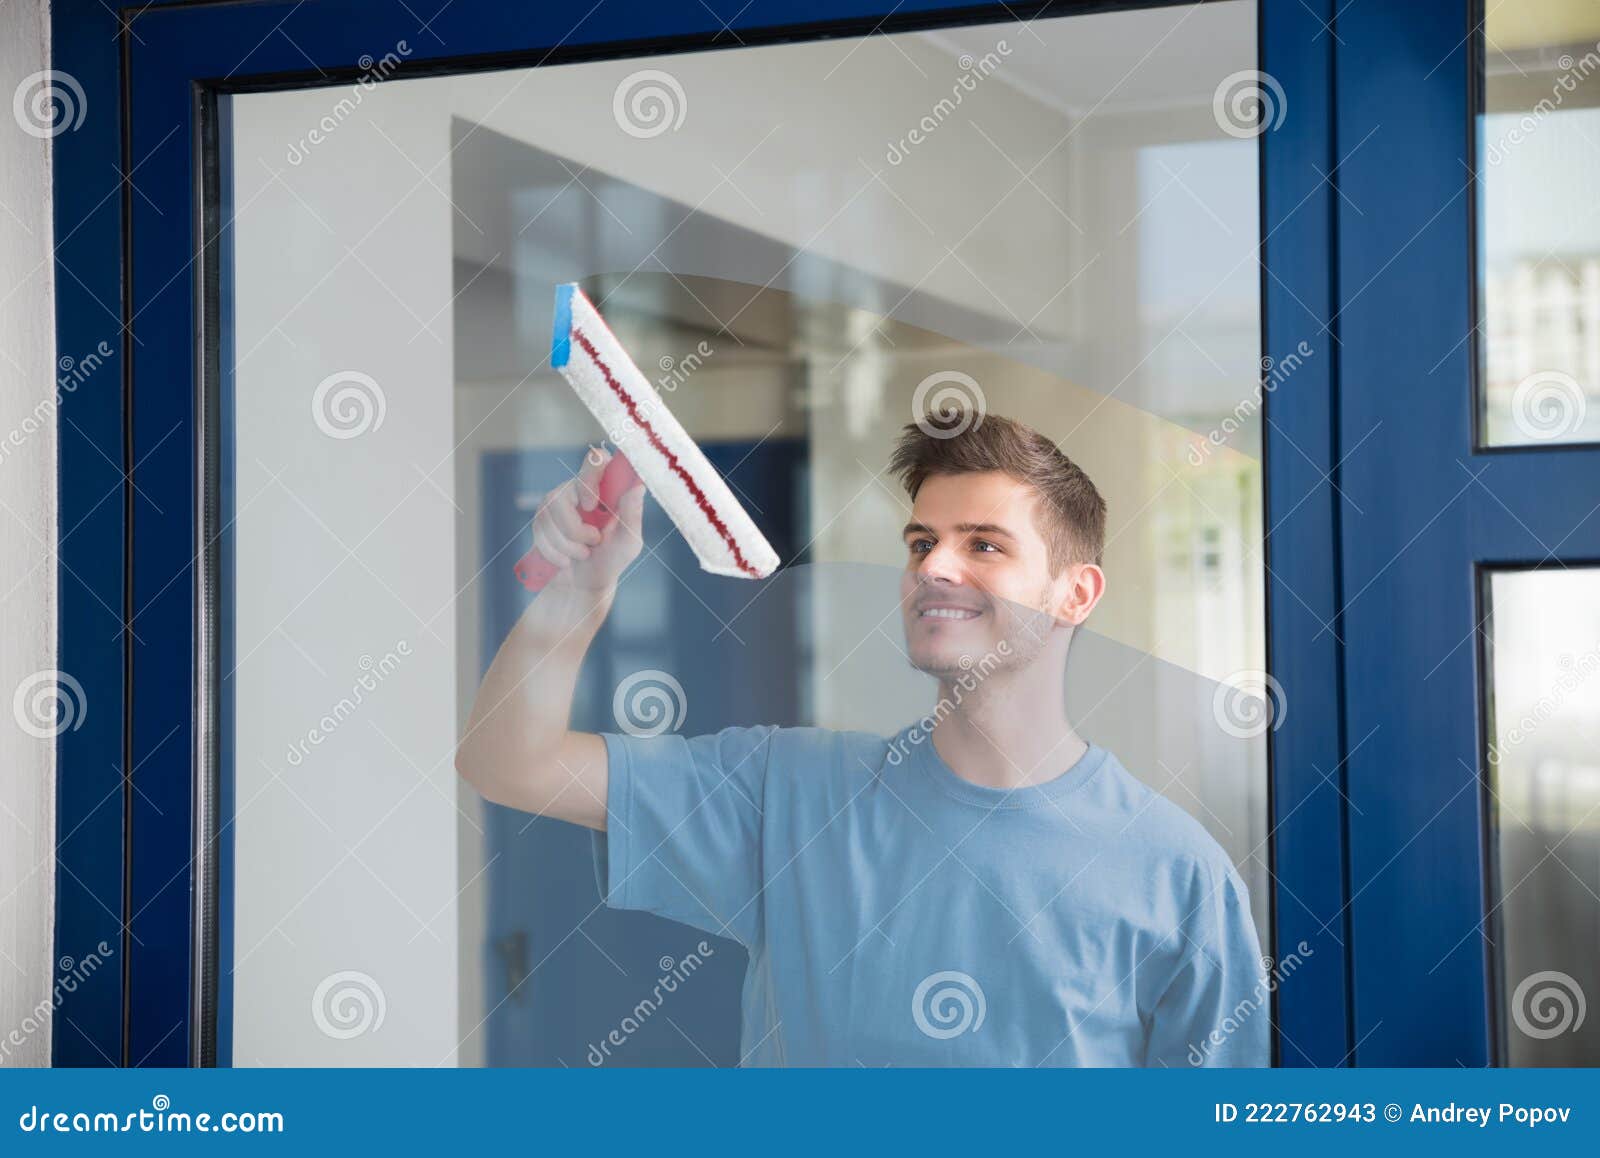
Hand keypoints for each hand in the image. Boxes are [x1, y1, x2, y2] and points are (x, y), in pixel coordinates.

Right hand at [529, 447, 645, 592]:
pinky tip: (566, 560)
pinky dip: (555, 553)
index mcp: (603, 489)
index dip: (589, 477)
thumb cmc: (612, 559)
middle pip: (563, 497)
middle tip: (594, 542)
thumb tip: (638, 486)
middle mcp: (577, 490)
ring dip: (568, 545)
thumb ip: (632, 515)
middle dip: (575, 530)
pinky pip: (540, 533)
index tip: (592, 505)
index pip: (595, 461)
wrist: (586, 584)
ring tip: (583, 554)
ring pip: (549, 517)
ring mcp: (556, 503)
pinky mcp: (540, 520)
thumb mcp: (628, 542)